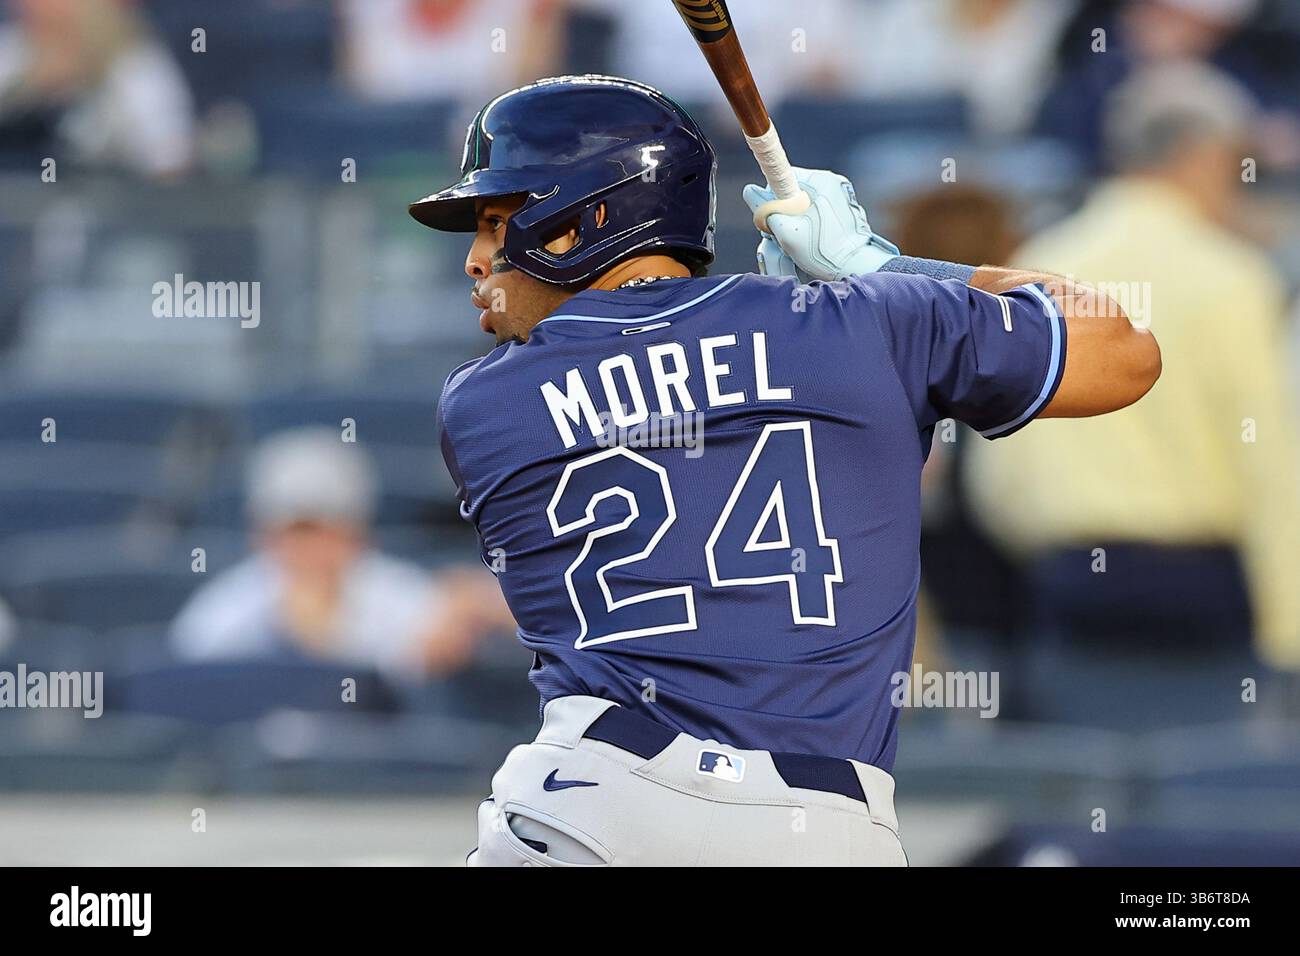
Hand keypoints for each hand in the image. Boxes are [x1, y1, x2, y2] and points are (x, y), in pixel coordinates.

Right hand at [743, 168, 899, 280]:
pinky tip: (814, 243)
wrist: (858, 267)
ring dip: (796, 221)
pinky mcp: (845, 211)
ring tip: (802, 242)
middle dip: (784, 213)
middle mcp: (834, 183)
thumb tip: (749, 190)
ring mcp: (842, 197)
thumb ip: (766, 211)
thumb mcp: (788, 232)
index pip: (784, 177)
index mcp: (822, 181)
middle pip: (793, 192)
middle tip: (785, 236)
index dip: (772, 198)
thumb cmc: (823, 251)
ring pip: (805, 204)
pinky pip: (818, 213)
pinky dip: (811, 226)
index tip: (773, 218)